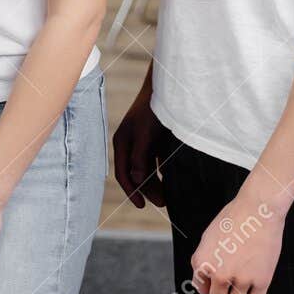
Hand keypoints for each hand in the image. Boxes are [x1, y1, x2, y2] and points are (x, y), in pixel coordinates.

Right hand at [113, 89, 166, 208]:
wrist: (167, 88)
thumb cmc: (153, 110)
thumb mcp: (146, 135)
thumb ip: (140, 158)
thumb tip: (137, 180)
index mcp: (122, 142)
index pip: (122, 173)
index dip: (131, 191)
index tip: (142, 205)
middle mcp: (130, 143)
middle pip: (135, 172)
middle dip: (147, 189)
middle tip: (164, 203)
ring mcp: (142, 140)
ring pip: (146, 167)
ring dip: (155, 181)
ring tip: (168, 194)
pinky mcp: (154, 137)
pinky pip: (156, 159)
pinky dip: (162, 170)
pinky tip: (172, 177)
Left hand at [190, 196, 283, 293]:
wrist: (257, 211)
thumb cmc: (233, 219)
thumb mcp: (208, 237)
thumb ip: (204, 259)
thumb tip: (205, 280)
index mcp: (202, 263)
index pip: (200, 288)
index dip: (208, 286)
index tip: (214, 283)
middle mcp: (219, 275)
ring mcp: (240, 280)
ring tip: (240, 293)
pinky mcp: (261, 281)